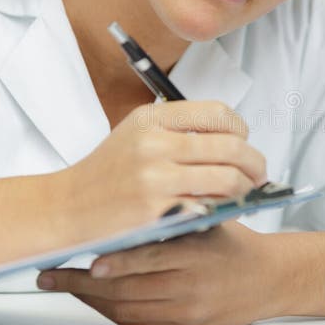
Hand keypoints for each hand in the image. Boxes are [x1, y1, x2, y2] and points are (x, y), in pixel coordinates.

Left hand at [37, 221, 279, 324]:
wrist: (270, 279)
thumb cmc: (235, 242)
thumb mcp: (210, 219)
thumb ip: (174, 216)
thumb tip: (124, 209)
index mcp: (198, 251)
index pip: (150, 257)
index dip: (116, 261)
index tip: (87, 259)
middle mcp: (191, 284)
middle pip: (128, 289)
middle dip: (82, 283)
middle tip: (50, 274)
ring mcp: (187, 308)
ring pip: (127, 309)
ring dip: (90, 298)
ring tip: (62, 284)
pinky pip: (138, 322)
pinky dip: (110, 309)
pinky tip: (93, 297)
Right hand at [58, 101, 266, 244]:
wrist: (65, 208)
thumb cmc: (105, 174)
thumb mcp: (135, 134)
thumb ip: (176, 130)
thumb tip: (229, 136)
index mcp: (152, 118)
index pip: (217, 113)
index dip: (240, 129)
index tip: (244, 142)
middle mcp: (155, 142)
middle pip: (230, 146)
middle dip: (255, 163)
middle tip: (259, 174)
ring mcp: (155, 177)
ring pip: (227, 178)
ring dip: (245, 189)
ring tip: (246, 195)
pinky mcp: (157, 210)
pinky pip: (208, 207)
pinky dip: (224, 210)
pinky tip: (223, 212)